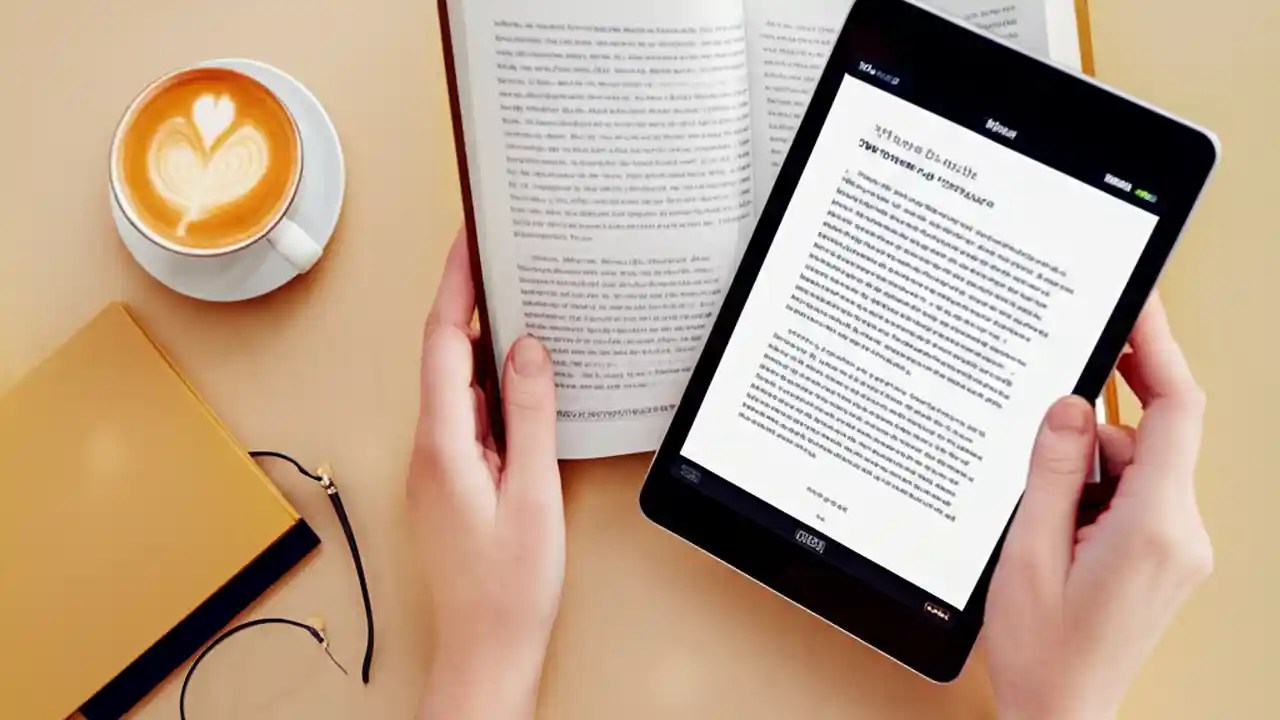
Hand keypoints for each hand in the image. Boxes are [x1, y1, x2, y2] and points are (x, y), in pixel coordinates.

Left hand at [408, 231, 564, 719]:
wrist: (488, 650)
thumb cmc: (508, 587)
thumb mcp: (533, 493)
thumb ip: (531, 416)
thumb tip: (528, 351)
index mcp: (443, 446)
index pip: (441, 345)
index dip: (453, 287)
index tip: (468, 242)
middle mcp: (431, 450)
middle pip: (447, 359)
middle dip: (472, 305)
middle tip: (505, 260)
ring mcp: (440, 466)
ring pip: (461, 389)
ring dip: (488, 350)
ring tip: (525, 311)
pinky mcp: (455, 481)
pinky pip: (473, 419)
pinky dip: (496, 392)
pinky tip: (526, 386)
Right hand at [986, 295, 1212, 719]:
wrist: (1062, 713)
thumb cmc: (1044, 652)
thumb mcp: (1029, 552)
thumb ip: (1053, 469)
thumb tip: (1071, 404)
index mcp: (1154, 527)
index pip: (1174, 411)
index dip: (1157, 348)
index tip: (1138, 304)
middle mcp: (1180, 532)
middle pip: (1148, 436)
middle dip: (1092, 426)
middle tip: (1040, 434)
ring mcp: (1175, 544)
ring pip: (1134, 465)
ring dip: (1083, 469)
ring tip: (1040, 520)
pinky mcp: (1161, 552)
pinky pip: (1131, 493)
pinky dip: (1091, 490)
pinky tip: (1054, 523)